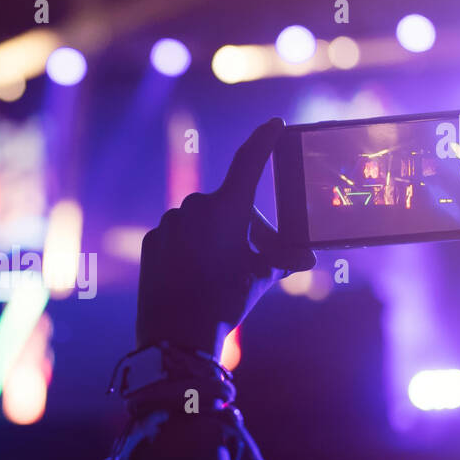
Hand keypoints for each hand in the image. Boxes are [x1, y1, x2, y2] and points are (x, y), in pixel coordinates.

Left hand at [135, 117, 315, 359]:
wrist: (176, 334)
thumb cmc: (225, 301)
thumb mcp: (262, 277)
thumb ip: (284, 259)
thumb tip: (307, 257)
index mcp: (227, 208)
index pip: (250, 161)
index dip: (264, 141)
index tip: (274, 125)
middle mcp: (195, 206)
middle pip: (230, 205)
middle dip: (246, 226)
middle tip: (254, 259)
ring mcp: (170, 222)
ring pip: (203, 222)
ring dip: (216, 237)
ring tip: (220, 274)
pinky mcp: (152, 239)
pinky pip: (179, 235)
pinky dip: (190, 247)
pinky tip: (194, 275)